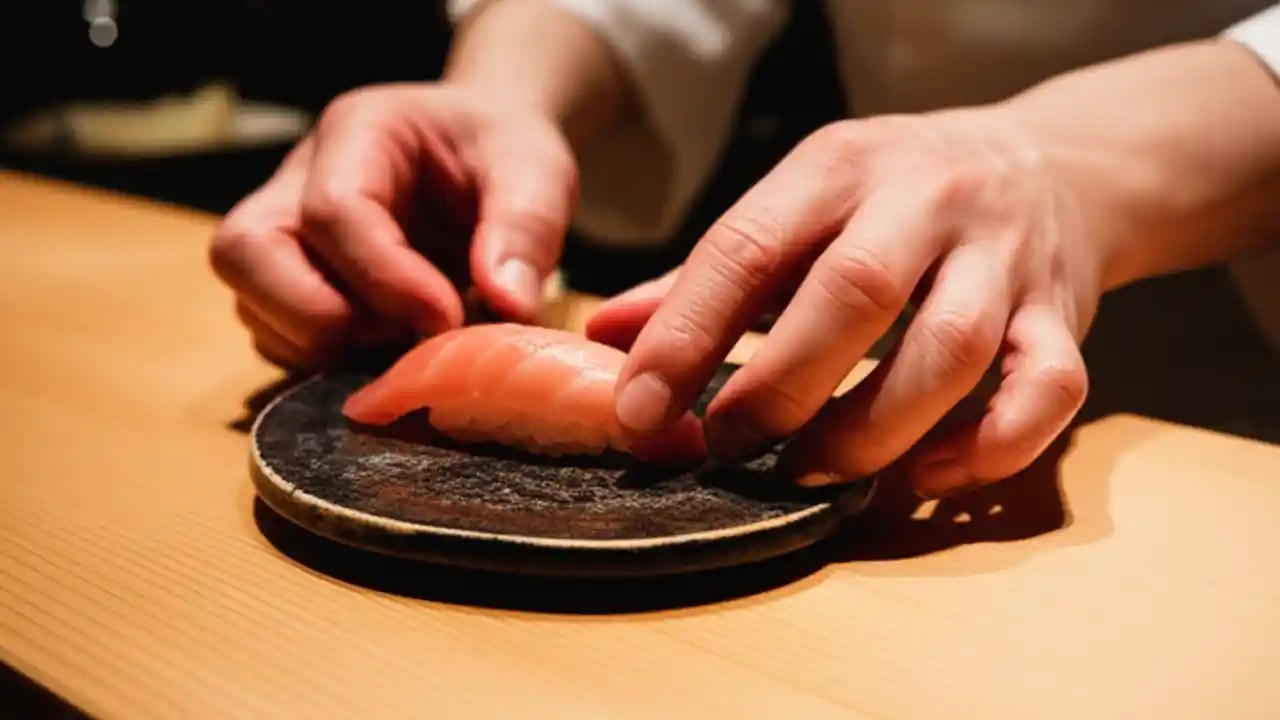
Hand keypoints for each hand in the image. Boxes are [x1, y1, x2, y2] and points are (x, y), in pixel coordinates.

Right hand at [210, 83, 576, 369]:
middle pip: (245, 251)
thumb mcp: (536, 170)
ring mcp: (284, 236)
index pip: (332, 210)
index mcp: (357, 133)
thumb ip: (526, 229)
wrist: (486, 156)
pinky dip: (326, 363)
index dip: (386, 279)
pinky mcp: (291, 287)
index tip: (447, 318)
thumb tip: (508, 306)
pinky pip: (276, 338)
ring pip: (252, 304)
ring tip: (404, 344)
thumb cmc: (501, 153)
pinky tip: (390, 355)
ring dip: (324, 345)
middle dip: (321, 315)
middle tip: (405, 337)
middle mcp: (297, 181)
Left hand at [590, 109, 1102, 498]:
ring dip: (872, 428)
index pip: (748, 247)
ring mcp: (1005, 258)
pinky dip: (988, 448)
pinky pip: (1048, 390)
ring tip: (811, 469)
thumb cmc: (897, 196)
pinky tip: (926, 474)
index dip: (684, 336)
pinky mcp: (1066, 315)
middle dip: (779, 387)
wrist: (1050, 163)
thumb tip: (606, 338)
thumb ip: (708, 274)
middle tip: (728, 444)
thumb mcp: (801, 204)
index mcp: (840, 167)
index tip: (637, 411)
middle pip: (855, 294)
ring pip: (951, 350)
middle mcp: (927, 200)